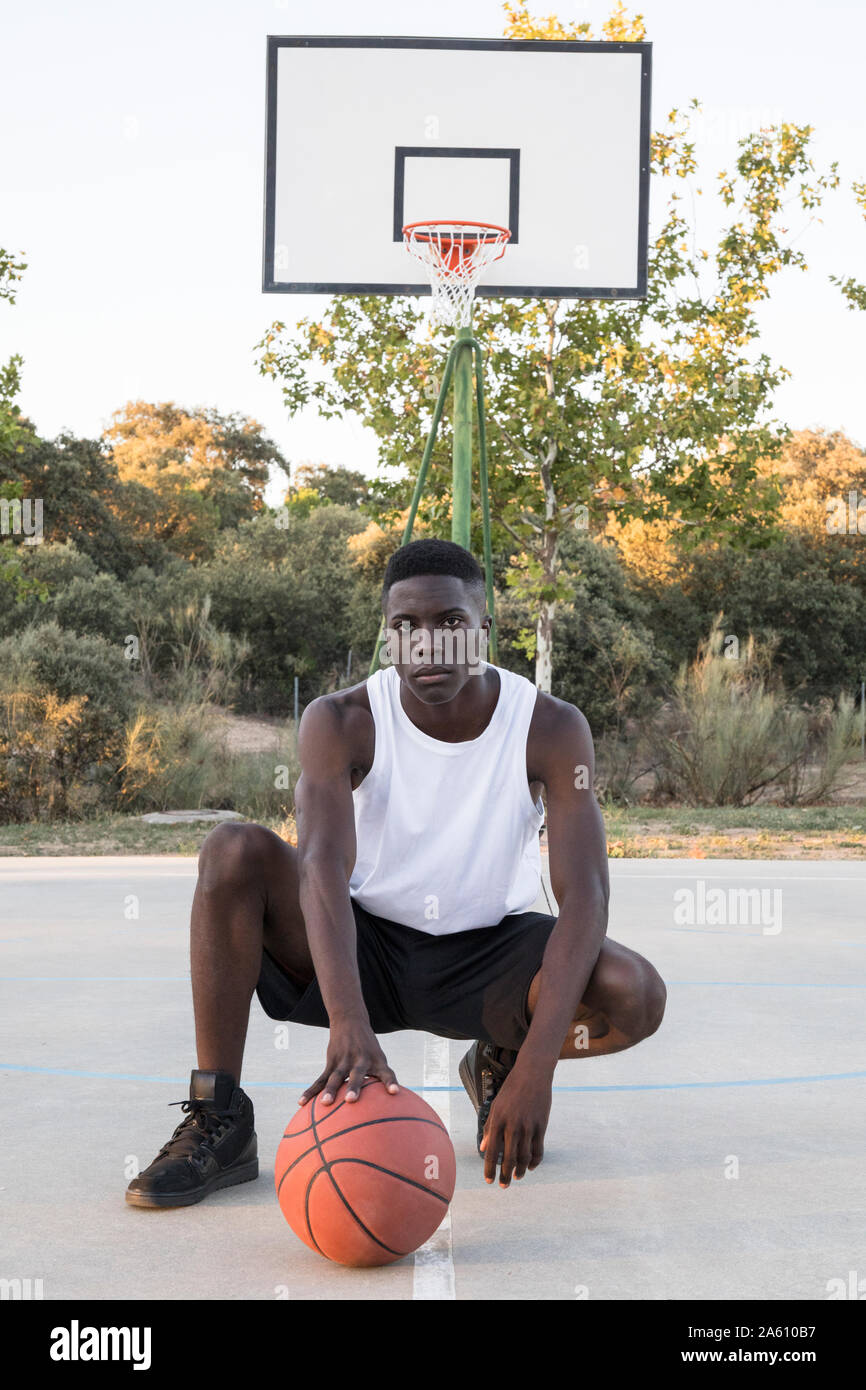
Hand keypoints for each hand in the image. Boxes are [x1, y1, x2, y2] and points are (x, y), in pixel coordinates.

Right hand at [299, 1015, 398, 1106]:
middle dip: (355, 1086)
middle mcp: (361, 1060)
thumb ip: (381, 1080)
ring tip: (326, 1103)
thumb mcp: (378, 1058)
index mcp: (377, 1060)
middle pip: (358, 1074)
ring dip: (331, 1089)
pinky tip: (302, 1102)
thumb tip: (386, 1108)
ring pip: (336, 1076)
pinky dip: (311, 1091)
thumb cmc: (369, 1049)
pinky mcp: (332, 1061)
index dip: (390, 1082)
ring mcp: (345, 1060)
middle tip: (351, 1100)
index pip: (387, 1072)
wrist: (351, 1020)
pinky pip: (321, 1078)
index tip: (394, 1092)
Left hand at [480, 1062, 551, 1186]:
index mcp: (498, 1120)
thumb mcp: (496, 1106)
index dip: (489, 1169)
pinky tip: (530, 1167)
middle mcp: (512, 1126)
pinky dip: (534, 1162)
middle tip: (503, 1186)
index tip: (489, 1181)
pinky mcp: (541, 1126)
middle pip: (508, 1158)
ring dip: (519, 1171)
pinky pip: (538, 1150)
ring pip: (524, 1158)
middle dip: (504, 1175)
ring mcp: (528, 1127)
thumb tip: (483, 1148)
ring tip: (516, 1178)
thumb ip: (489, 1128)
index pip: (491, 1152)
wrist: (532, 1074)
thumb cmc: (511, 1090)